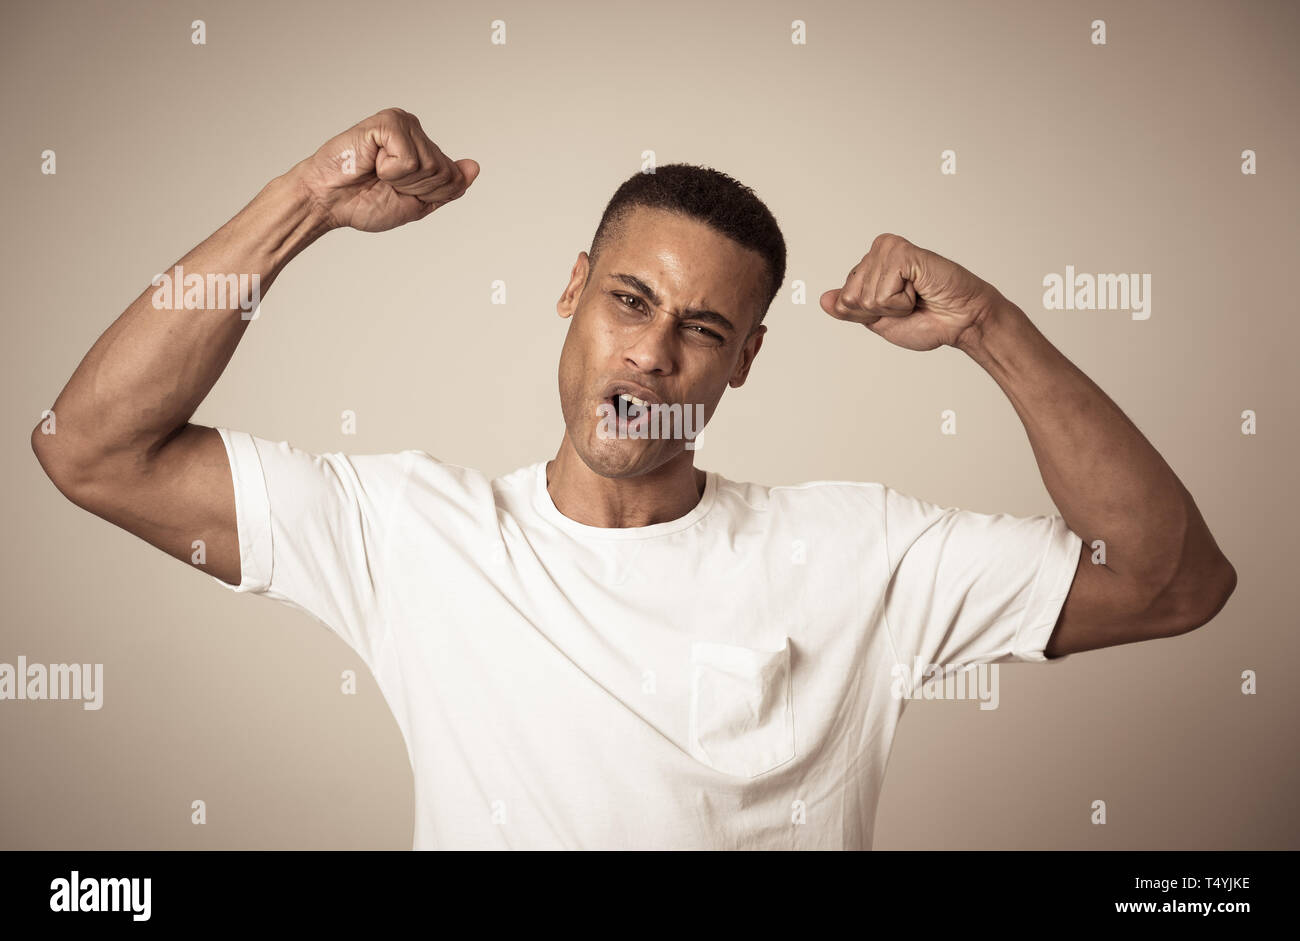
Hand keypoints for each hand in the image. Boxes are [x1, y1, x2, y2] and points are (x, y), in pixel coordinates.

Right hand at [291, 108, 479, 232]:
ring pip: (429, 167)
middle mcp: (417, 132)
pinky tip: (372, 162)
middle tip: (385, 183)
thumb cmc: (365, 201)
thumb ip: (448, 188)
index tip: (399, 193)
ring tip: (377, 172)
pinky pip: (409, 159)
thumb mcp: (417, 204)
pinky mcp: (388, 122)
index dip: (429, 197)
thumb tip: (474, 168)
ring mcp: (403, 124)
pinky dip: (390, 170)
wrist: (329, 202)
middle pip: (445, 174)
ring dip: (401, 180)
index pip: (455, 179)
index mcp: (425, 149)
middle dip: (416, 189)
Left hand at [819, 233, 1004, 350]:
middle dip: (879, 311)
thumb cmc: (928, 320)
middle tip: (910, 303)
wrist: (962, 322)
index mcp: (869, 266)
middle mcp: (877, 252)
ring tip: (917, 295)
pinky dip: (903, 301)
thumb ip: (850, 310)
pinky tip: (921, 288)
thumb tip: (824, 300)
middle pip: (850, 298)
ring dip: (894, 307)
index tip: (897, 310)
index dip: (869, 316)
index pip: (843, 301)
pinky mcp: (902, 252)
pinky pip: (882, 292)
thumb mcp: (878, 321)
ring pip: (865, 296)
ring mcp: (889, 249)